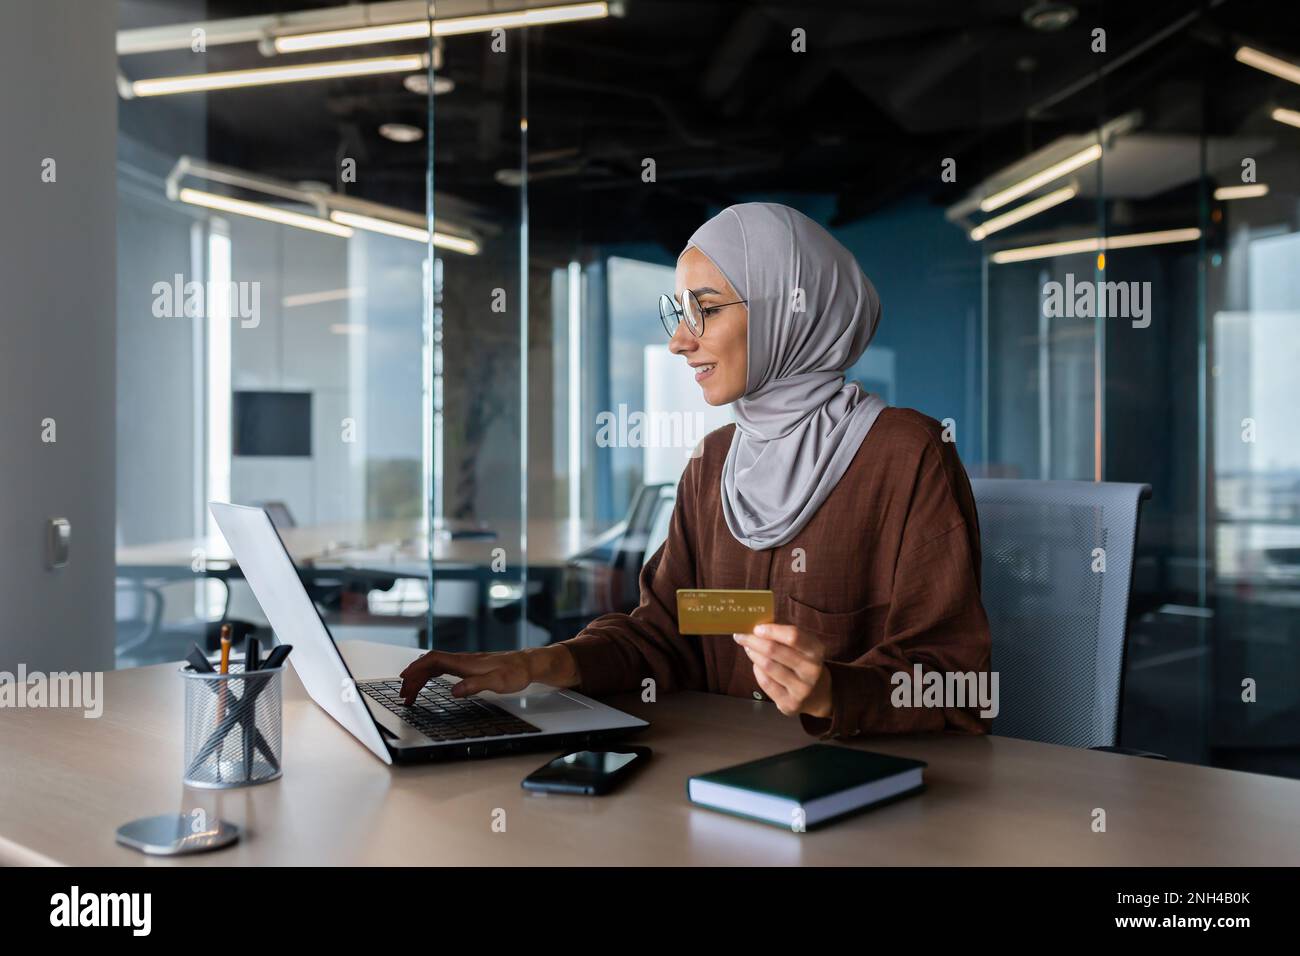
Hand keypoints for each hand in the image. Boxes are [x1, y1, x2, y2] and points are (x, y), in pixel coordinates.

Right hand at [398, 645, 578, 704]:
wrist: (528, 664)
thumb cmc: (515, 673)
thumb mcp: (498, 682)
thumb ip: (475, 686)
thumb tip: (454, 691)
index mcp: (466, 662)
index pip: (434, 661)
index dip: (417, 669)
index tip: (405, 681)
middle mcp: (463, 660)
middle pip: (430, 663)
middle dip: (414, 677)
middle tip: (403, 695)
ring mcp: (465, 662)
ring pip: (435, 666)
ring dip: (420, 677)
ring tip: (409, 693)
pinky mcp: (468, 666)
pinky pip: (442, 668)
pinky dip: (430, 675)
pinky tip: (426, 682)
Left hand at [733, 624, 832, 718]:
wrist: (817, 696)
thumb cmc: (803, 663)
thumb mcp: (803, 646)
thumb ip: (784, 635)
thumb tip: (757, 625)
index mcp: (816, 651)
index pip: (793, 636)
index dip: (772, 630)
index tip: (756, 628)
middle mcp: (811, 670)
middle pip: (774, 651)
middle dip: (754, 641)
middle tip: (741, 636)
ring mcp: (801, 689)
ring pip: (768, 666)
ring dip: (754, 654)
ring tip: (748, 648)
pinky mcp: (790, 703)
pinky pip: (766, 683)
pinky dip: (757, 671)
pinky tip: (756, 665)